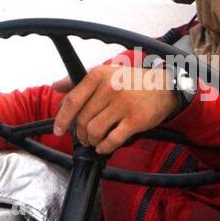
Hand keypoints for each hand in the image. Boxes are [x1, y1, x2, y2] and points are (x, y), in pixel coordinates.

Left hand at [51, 62, 179, 154]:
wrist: (163, 86)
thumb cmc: (130, 81)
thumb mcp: (104, 73)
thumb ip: (78, 81)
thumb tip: (56, 86)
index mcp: (98, 76)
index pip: (72, 100)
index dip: (62, 118)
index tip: (58, 130)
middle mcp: (109, 88)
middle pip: (83, 119)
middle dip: (80, 133)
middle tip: (83, 137)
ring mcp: (123, 104)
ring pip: (95, 131)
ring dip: (91, 141)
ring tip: (93, 141)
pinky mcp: (135, 120)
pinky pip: (112, 140)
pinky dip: (105, 147)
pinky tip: (104, 147)